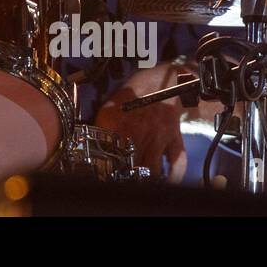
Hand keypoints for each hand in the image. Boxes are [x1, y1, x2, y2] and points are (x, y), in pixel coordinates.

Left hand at [95, 64, 188, 181]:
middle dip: (126, 178)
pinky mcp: (175, 139)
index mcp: (117, 124)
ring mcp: (159, 137)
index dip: (105, 169)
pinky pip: (177, 164)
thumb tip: (89, 145)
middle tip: (121, 184)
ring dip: (146, 180)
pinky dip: (173, 177)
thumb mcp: (108, 107)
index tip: (103, 177)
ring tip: (141, 187)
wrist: (160, 79)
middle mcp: (138, 132)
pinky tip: (166, 183)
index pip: (108, 155)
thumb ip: (100, 127)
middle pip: (130, 166)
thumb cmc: (131, 93)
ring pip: (152, 170)